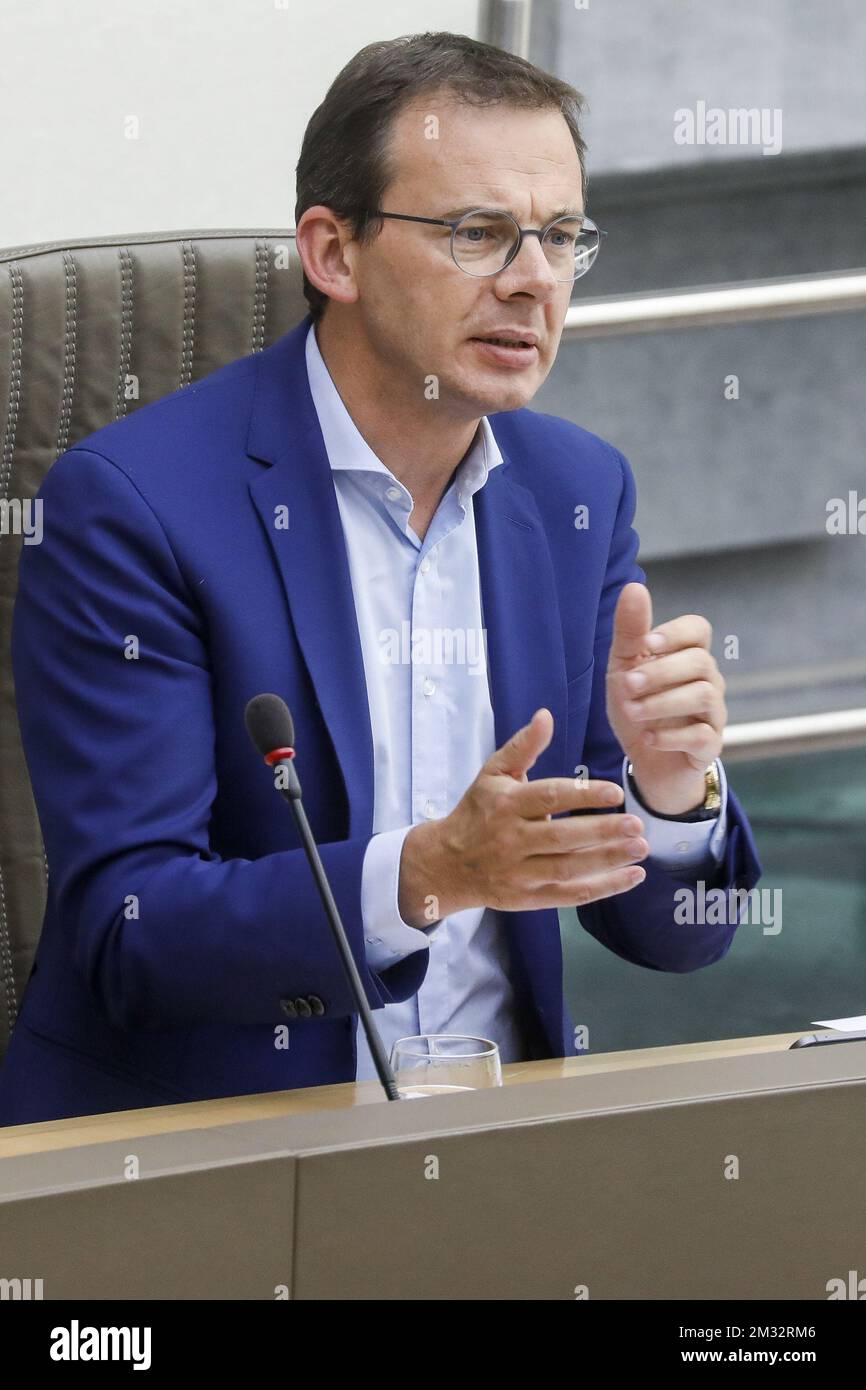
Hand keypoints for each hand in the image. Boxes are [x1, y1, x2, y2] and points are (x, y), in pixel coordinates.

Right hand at [397, 708, 648, 927]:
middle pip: (562, 837)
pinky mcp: (527, 898)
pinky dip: (603, 888)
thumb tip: (546, 715)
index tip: (616, 792)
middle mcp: (511, 839)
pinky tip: (632, 876)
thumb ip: (523, 747)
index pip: (548, 798)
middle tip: (637, 825)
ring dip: (608, 860)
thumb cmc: (477, 812)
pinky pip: (569, 895)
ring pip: (568, 868)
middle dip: (602, 832)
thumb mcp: (493, 774)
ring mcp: (519, 872)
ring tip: (640, 848)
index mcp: (505, 804)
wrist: (446, 864)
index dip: (583, 795)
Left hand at [606, 582, 725, 814]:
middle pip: (700, 662)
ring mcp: (713, 714)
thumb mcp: (624, 668)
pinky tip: (648, 739)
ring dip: (662, 703)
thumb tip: (634, 586)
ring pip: (704, 695)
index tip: (648, 643)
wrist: (644, 761)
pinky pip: (703, 735)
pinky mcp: (710, 746)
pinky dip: (671, 736)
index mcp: (686, 656)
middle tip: (626, 685)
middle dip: (660, 672)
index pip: (698, 629)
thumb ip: (631, 631)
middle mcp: (707, 681)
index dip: (676, 632)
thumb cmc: (638, 706)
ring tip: (633, 711)